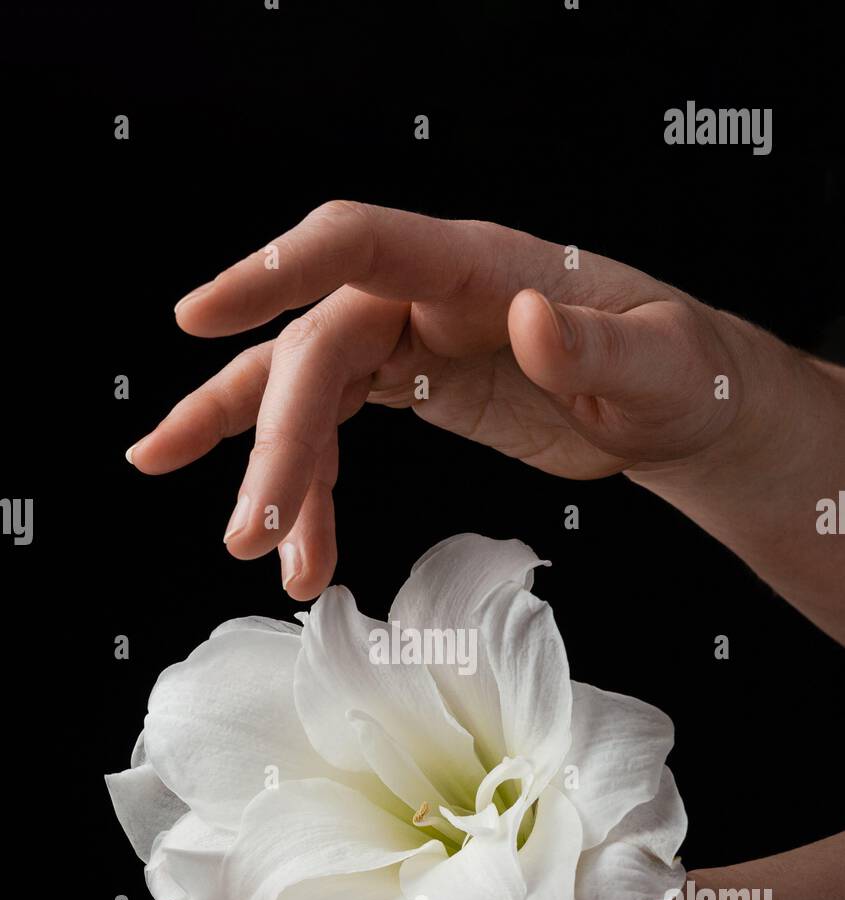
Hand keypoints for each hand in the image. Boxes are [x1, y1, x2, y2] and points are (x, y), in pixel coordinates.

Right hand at [126, 201, 782, 599]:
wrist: (677, 405)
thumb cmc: (680, 372)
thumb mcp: (661, 366)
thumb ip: (597, 347)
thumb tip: (528, 320)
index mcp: (478, 267)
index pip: (359, 247)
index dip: (274, 273)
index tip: (197, 317)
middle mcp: (428, 295)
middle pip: (317, 353)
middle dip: (277, 445)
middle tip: (251, 539)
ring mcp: (413, 340)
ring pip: (305, 391)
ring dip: (270, 471)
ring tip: (252, 552)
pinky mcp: (414, 385)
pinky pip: (333, 427)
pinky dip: (308, 485)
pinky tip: (298, 545)